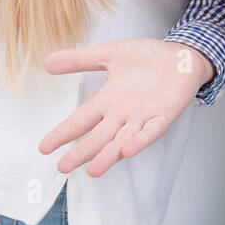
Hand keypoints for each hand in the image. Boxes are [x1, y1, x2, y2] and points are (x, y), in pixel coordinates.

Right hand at [37, 38, 214, 177]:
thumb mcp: (110, 54)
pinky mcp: (164, 115)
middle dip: (81, 151)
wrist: (181, 56)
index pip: (80, 119)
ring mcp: (143, 116)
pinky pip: (151, 131)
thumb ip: (80, 59)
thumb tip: (47, 61)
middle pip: (98, 137)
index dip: (63, 133)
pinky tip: (129, 150)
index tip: (43, 147)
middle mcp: (122, 114)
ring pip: (122, 140)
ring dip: (109, 155)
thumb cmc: (146, 58)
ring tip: (93, 170)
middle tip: (63, 167)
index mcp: (107, 101)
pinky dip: (141, 140)